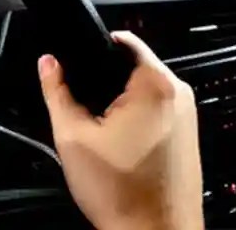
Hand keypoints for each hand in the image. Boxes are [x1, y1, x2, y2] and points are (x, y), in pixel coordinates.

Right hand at [38, 31, 203, 229]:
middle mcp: (179, 95)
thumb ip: (56, 92)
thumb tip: (48, 64)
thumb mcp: (72, 138)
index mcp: (155, 84)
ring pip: (142, 94)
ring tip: (104, 141)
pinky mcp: (188, 138)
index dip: (93, 47)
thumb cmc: (123, 195)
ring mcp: (187, 118)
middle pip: (131, 68)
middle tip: (86, 116)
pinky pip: (155, 115)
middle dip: (104, 85)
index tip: (76, 64)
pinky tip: (121, 153)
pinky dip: (135, 125)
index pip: (123, 39)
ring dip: (120, 107)